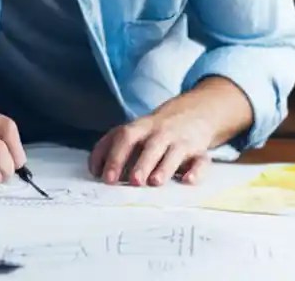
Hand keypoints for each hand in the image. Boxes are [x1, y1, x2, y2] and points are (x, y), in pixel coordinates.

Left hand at [88, 110, 213, 186]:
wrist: (195, 111)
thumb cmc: (154, 129)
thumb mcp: (132, 130)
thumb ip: (110, 147)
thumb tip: (93, 170)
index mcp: (141, 127)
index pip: (125, 137)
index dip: (115, 156)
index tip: (106, 178)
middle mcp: (161, 133)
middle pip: (151, 144)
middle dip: (141, 163)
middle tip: (133, 181)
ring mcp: (181, 141)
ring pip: (174, 152)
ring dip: (165, 167)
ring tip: (154, 182)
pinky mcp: (199, 152)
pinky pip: (201, 161)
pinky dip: (196, 171)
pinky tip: (188, 180)